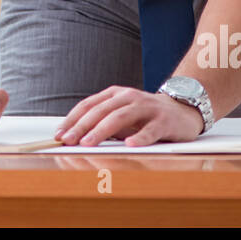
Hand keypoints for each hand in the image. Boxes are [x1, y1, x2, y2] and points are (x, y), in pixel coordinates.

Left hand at [55, 85, 202, 146]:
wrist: (181, 111)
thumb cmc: (144, 116)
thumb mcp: (120, 115)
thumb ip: (101, 123)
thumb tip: (74, 138)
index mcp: (115, 94)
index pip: (88, 105)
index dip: (72, 120)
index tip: (59, 135)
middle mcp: (129, 97)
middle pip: (101, 111)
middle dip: (82, 127)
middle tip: (68, 141)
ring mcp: (147, 107)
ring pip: (120, 117)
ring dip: (102, 131)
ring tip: (88, 144)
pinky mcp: (164, 120)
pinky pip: (150, 129)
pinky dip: (139, 137)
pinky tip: (129, 145)